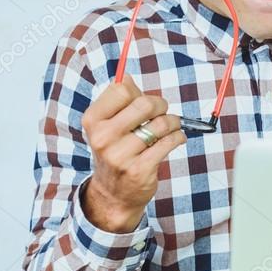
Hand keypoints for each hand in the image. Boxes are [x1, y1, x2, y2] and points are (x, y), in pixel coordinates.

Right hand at [80, 75, 185, 232]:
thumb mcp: (108, 125)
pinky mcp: (140, 169)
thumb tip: (127, 77)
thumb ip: (119, 101)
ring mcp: (120, 156)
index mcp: (93, 121)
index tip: (143, 103)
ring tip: (171, 128)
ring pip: (162, 123)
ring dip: (173, 123)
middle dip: (161, 106)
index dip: (139, 93)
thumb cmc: (116, 151)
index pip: (121, 89)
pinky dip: (178, 137)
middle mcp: (102, 137)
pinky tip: (175, 139)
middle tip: (162, 114)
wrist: (113, 194)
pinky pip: (170, 142)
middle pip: (145, 104)